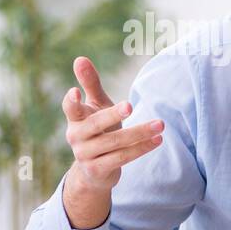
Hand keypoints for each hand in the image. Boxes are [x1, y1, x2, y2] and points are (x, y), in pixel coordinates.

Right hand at [63, 56, 164, 197]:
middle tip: (130, 105)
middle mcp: (76, 137)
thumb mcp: (95, 107)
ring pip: (115, 143)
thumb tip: (80, 58)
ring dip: (140, 133)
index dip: (71, 101)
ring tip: (160, 124)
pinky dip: (141, 148)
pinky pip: (122, 158)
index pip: (70, 108)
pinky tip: (157, 140)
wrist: (93, 171)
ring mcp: (85, 155)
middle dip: (113, 115)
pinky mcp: (98, 170)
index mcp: (75, 119)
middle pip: (96, 124)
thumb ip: (90, 84)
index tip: (75, 91)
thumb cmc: (97, 130)